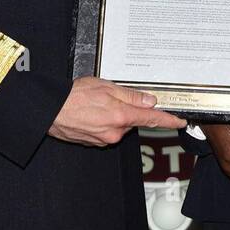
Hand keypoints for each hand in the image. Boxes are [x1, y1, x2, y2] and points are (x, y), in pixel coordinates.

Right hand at [49, 77, 185, 145]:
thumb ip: (131, 96)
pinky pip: (106, 131)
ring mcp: (104, 140)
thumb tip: (150, 101)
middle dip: (126, 109)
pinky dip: (102, 122)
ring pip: (119, 126)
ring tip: (95, 104)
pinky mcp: (94, 143)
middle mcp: (114, 132)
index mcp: (121, 116)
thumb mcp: (106, 87)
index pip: (152, 120)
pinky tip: (91, 113)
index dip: (168, 120)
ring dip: (113, 115)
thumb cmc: (74, 96)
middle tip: (110, 97)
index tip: (180, 122)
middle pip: (132, 121)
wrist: (50, 110)